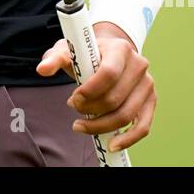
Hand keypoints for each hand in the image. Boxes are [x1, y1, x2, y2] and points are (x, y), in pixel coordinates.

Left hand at [36, 22, 155, 152]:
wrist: (107, 55)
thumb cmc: (85, 54)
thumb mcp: (68, 50)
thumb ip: (54, 58)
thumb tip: (42, 69)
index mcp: (120, 48)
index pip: (108, 74)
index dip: (89, 91)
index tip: (73, 98)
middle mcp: (139, 64)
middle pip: (115, 98)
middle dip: (90, 110)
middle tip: (73, 107)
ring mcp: (147, 83)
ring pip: (126, 115)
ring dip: (101, 126)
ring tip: (81, 124)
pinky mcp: (150, 101)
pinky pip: (142, 126)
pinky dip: (127, 139)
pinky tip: (111, 145)